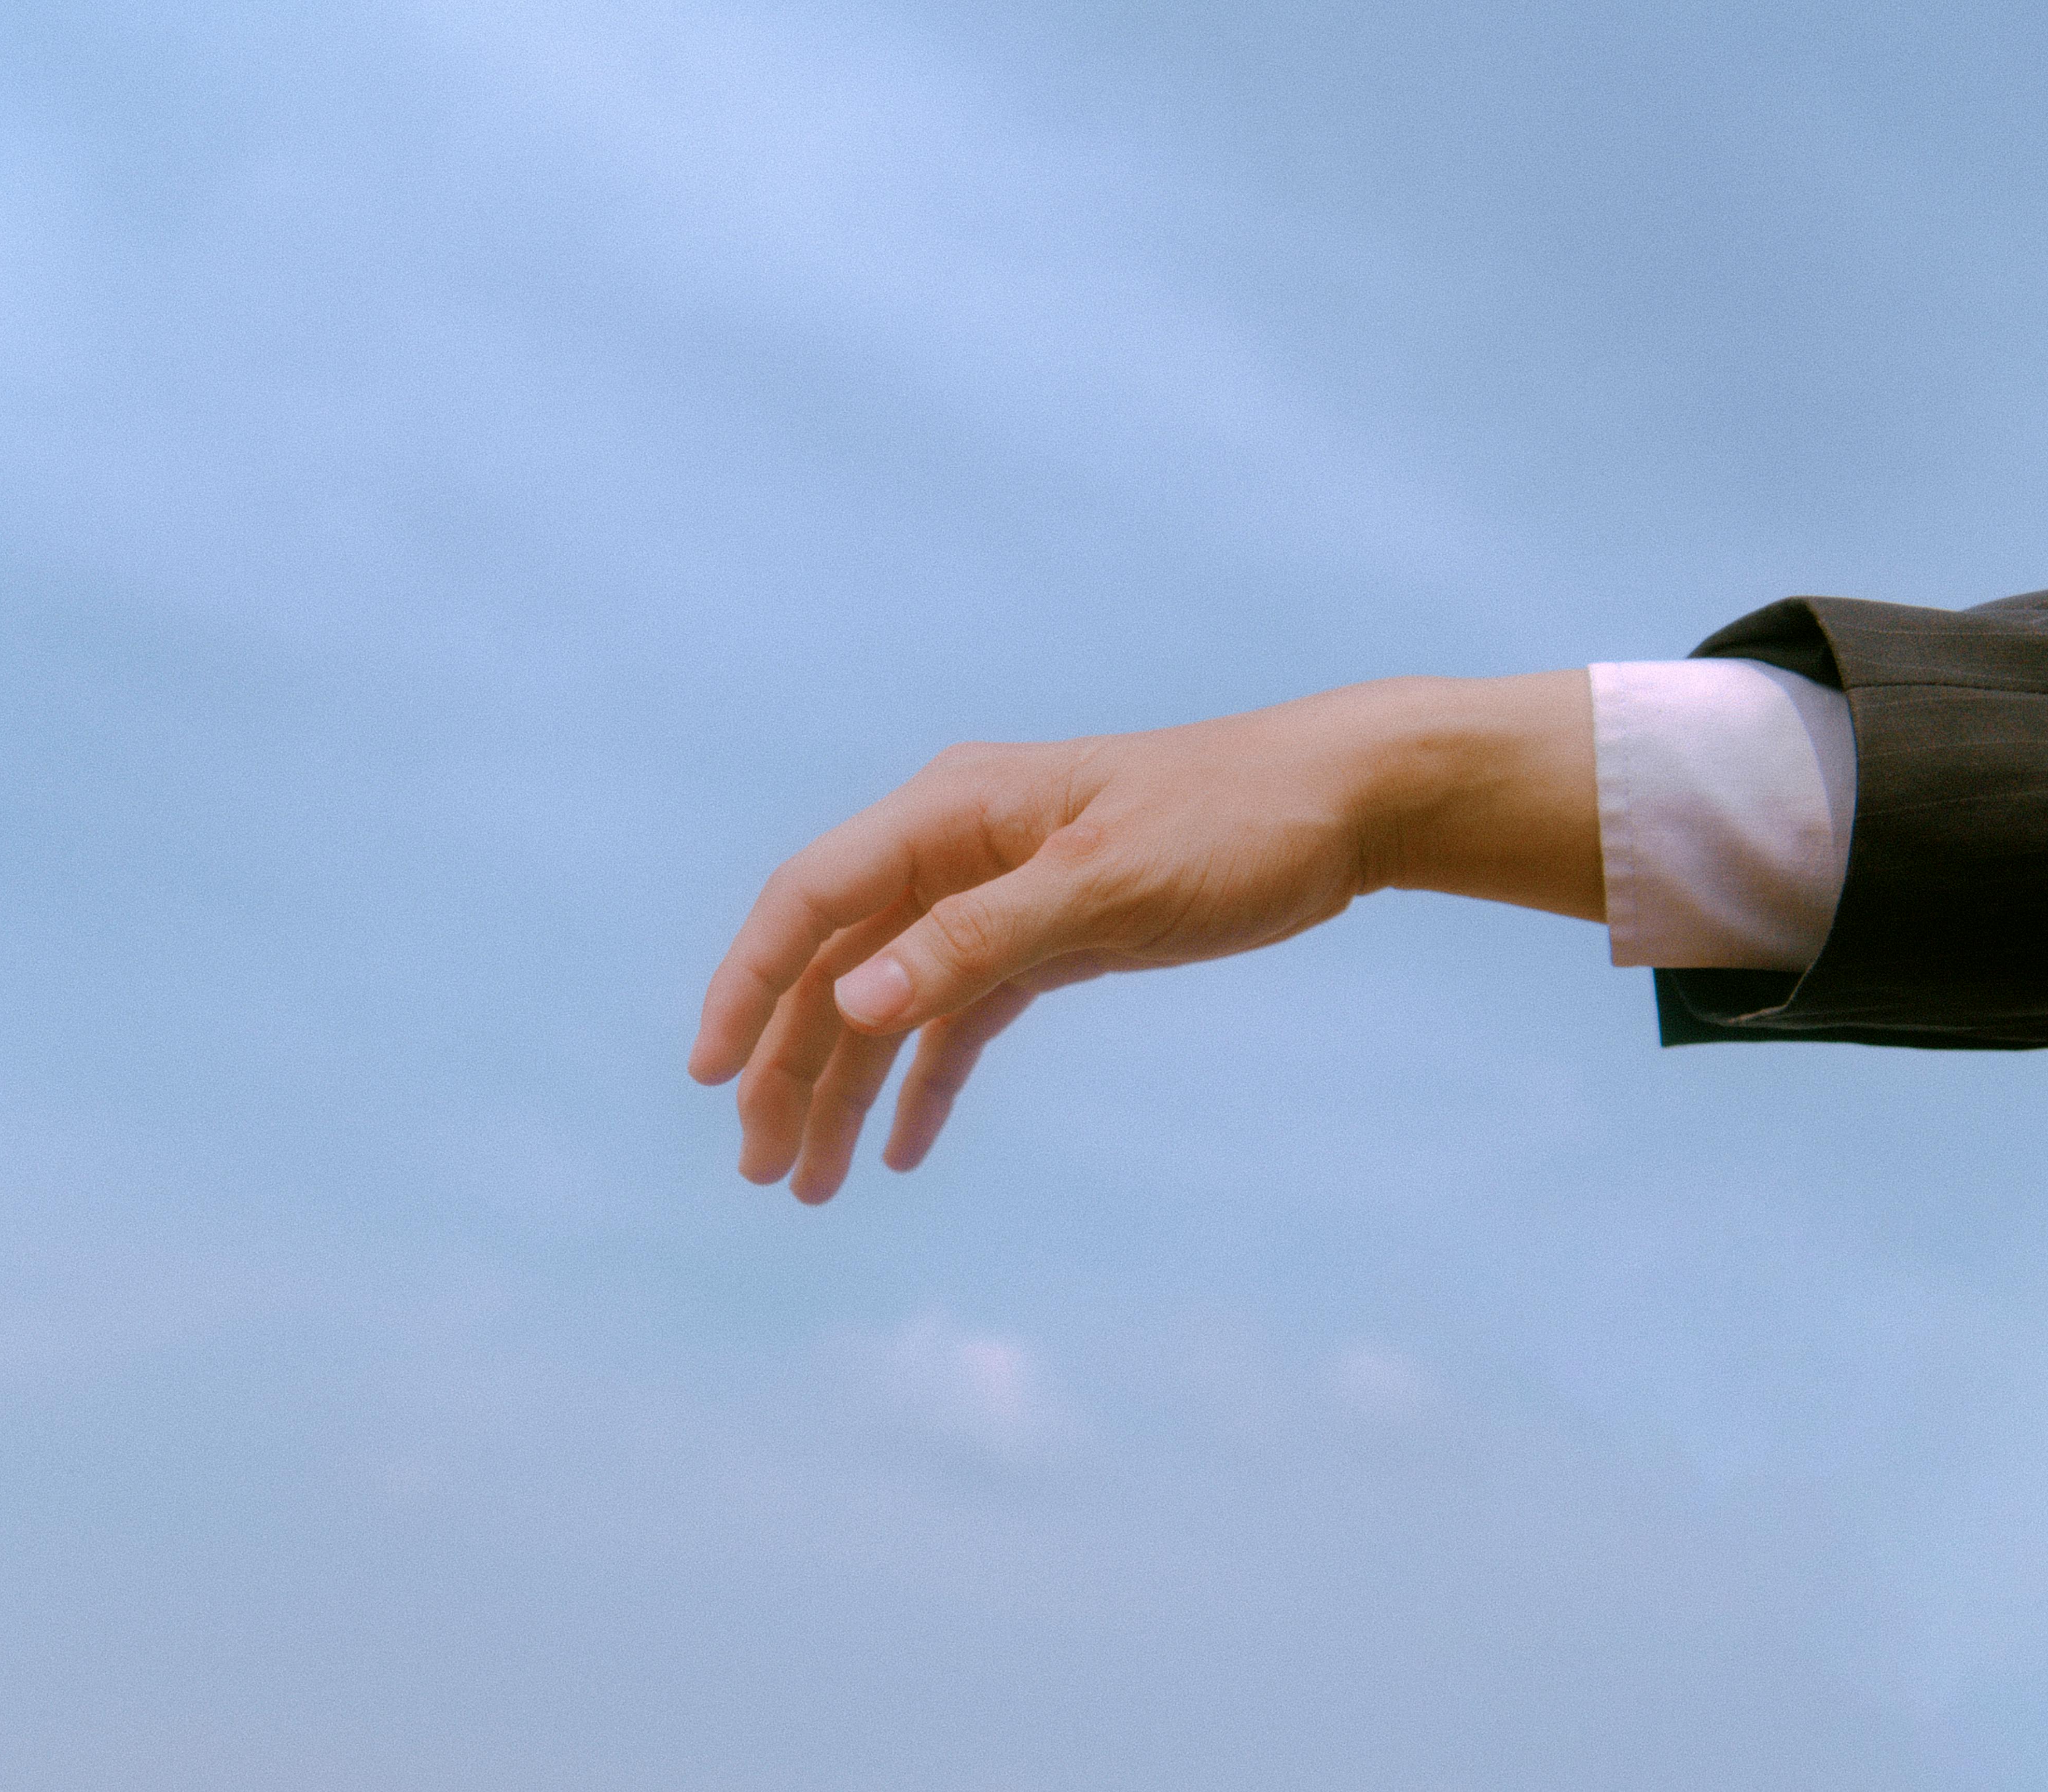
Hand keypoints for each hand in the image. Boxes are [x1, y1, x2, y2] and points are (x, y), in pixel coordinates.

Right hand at [688, 671, 1599, 1202]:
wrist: (1341, 806)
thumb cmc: (1231, 823)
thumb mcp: (1104, 883)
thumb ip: (975, 939)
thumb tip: (853, 1001)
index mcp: (951, 812)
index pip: (813, 899)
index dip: (748, 983)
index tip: (706, 1073)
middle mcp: (956, 849)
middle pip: (839, 966)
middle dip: (789, 1068)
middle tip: (760, 1172)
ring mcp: (998, 895)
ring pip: (892, 1004)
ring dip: (847, 1092)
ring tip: (811, 1188)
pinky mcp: (1048, 937)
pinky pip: (961, 1020)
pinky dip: (929, 1085)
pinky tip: (904, 1154)